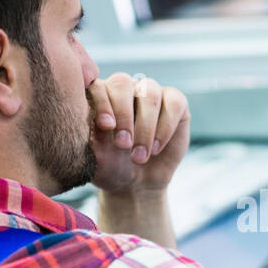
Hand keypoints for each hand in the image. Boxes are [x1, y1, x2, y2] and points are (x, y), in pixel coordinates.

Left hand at [88, 73, 189, 194]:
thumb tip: (93, 122)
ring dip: (146, 127)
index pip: (97, 86)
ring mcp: (150, 93)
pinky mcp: (175, 103)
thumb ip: (91, 139)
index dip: (102, 103)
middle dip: (124, 115)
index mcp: (100, 96)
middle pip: (123, 83)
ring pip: (150, 93)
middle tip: (123, 145)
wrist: (138, 183)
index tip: (106, 126)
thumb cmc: (112, 167)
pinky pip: (174, 103)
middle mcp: (124, 89)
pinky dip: (166, 127)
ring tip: (140, 156)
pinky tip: (157, 148)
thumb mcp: (97, 159)